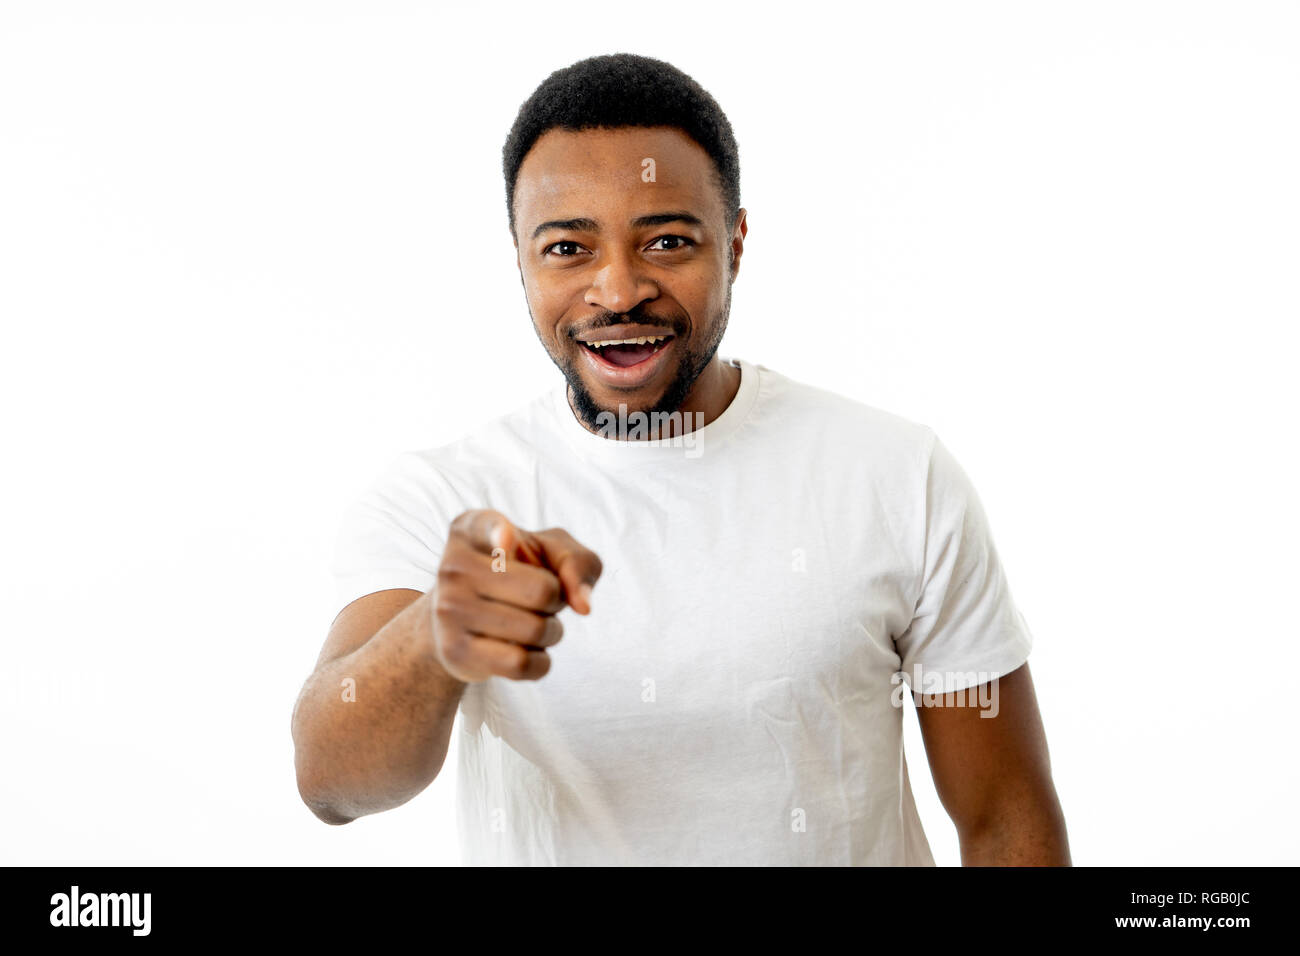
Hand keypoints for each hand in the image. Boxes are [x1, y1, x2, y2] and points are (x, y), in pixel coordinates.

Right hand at [431, 509, 602, 682]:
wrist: (460, 619)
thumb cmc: (516, 574)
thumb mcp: (550, 551)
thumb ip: (577, 561)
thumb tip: (582, 605)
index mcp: (471, 529)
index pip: (488, 526)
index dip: (502, 533)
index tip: (508, 536)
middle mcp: (452, 566)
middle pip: (542, 591)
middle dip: (557, 601)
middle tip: (538, 600)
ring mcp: (449, 611)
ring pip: (536, 631)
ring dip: (550, 632)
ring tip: (530, 623)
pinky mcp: (455, 652)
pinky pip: (522, 664)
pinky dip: (540, 662)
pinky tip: (525, 651)